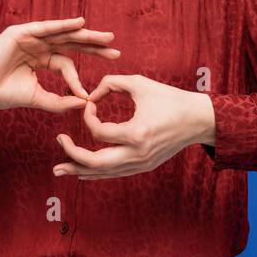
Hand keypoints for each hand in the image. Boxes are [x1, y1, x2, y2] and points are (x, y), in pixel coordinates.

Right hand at [0, 16, 118, 113]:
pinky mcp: (21, 32)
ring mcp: (30, 37)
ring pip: (63, 34)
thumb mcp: (38, 98)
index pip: (67, 64)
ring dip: (86, 35)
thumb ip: (60, 101)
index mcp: (41, 59)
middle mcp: (38, 45)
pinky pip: (47, 27)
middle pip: (71, 44)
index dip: (78, 78)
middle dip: (93, 47)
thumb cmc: (3, 94)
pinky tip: (81, 24)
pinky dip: (64, 25)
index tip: (88, 95)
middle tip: (116, 50)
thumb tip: (84, 103)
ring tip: (107, 38)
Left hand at [52, 74, 215, 178]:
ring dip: (79, 170)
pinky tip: (81, 171)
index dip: (88, 117)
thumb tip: (89, 95)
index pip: (98, 132)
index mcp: (136, 134)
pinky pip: (114, 173)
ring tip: (59, 170)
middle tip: (58, 141)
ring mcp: (141, 164)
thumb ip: (111, 83)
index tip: (90, 103)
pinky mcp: (144, 167)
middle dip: (72, 155)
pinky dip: (96, 172)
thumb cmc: (170, 98)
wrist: (199, 120)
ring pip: (103, 173)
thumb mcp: (140, 83)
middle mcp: (137, 155)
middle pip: (95, 163)